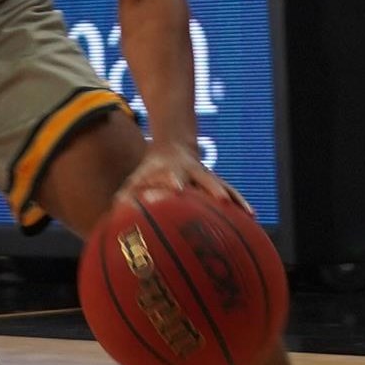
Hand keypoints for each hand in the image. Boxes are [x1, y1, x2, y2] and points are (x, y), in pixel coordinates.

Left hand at [118, 141, 250, 212]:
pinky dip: (239, 202)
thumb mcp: (136, 179)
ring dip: (231, 195)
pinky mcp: (214, 180)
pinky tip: (251, 216)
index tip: (177, 188)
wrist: (172, 145)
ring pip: (220, 183)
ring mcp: (203, 174)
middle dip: (209, 187)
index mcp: (168, 171)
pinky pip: (230, 191)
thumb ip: (126, 198)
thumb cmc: (150, 171)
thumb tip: (113, 219)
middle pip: (201, 177)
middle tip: (218, 198)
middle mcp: (189, 171)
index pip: (170, 175)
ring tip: (246, 211)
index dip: (173, 181)